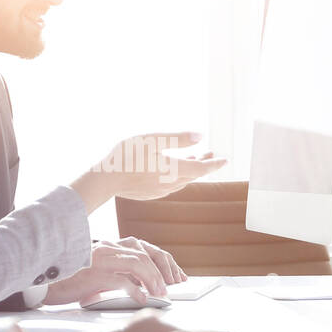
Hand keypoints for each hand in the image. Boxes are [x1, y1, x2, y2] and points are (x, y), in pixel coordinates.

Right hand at [43, 237, 187, 305]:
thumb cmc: (69, 280)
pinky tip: (142, 299)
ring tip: (159, 294)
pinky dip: (136, 290)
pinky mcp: (94, 274)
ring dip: (153, 280)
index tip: (174, 277)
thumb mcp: (96, 271)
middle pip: (145, 255)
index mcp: (108, 246)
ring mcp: (101, 260)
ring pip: (137, 264)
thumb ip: (116, 272)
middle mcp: (107, 248)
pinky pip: (122, 280)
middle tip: (169, 288)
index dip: (162, 262)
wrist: (43, 282)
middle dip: (162, 272)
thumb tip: (141, 284)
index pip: (143, 248)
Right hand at [70, 133, 226, 211]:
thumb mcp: (153, 139)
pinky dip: (177, 177)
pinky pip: (170, 186)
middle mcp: (170, 184)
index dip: (214, 164)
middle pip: (193, 175)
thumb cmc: (127, 155)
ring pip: (182, 182)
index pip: (201, 169)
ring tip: (193, 159)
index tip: (225, 159)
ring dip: (190, 171)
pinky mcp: (150, 195)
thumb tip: (201, 136)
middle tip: (211, 155)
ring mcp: (159, 191)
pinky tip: (172, 170)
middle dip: (203, 165)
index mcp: (173, 170)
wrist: (105, 179)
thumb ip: (178, 138)